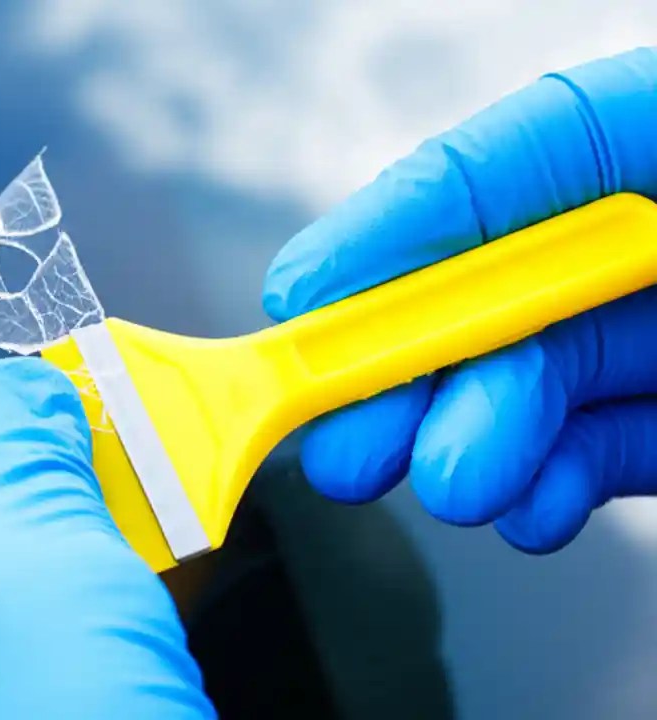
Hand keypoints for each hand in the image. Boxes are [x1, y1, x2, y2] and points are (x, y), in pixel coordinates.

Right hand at [262, 47, 656, 552]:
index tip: (298, 322)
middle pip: (473, 323)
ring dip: (477, 454)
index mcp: (594, 161)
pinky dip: (549, 497)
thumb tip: (326, 279)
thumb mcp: (628, 128)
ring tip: (465, 483)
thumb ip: (478, 183)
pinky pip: (595, 466)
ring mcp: (640, 342)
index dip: (370, 264)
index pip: (456, 201)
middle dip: (405, 390)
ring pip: (524, 405)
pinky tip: (531, 507)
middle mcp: (604, 257)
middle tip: (358, 446)